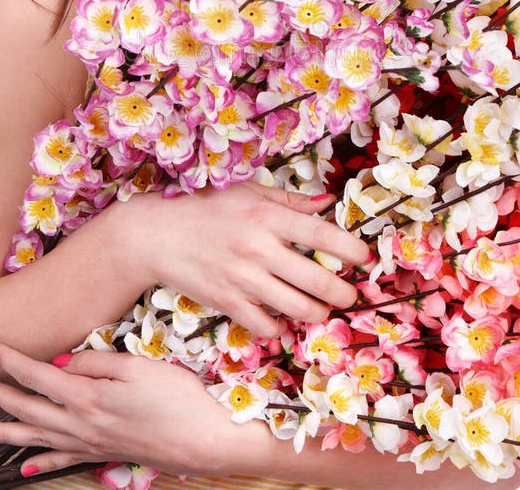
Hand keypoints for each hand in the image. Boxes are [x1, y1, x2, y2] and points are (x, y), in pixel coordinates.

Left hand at [0, 341, 239, 477]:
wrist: (204, 439)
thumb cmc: (177, 398)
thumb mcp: (137, 367)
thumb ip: (95, 364)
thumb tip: (59, 364)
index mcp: (86, 396)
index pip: (35, 374)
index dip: (6, 359)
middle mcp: (80, 423)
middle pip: (27, 407)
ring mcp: (90, 443)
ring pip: (35, 437)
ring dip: (2, 433)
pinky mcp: (103, 454)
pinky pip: (61, 460)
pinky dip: (38, 462)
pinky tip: (23, 467)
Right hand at [116, 182, 368, 335]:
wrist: (156, 234)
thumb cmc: (204, 207)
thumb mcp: (246, 192)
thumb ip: (289, 200)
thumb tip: (327, 204)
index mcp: (265, 216)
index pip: (320, 235)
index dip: (349, 249)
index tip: (363, 258)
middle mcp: (257, 249)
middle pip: (316, 280)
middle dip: (342, 292)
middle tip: (348, 294)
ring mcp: (242, 279)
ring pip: (297, 308)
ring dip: (317, 311)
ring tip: (321, 306)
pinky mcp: (227, 303)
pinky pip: (266, 326)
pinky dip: (280, 326)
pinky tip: (283, 317)